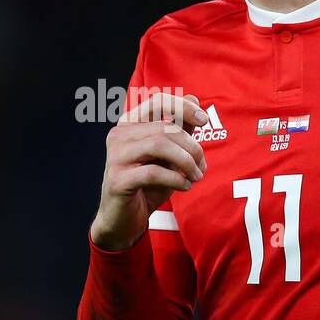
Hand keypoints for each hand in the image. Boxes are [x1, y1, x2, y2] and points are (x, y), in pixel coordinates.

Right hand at [89, 92, 208, 251]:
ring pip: (159, 145)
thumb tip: (194, 100)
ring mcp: (116, 157)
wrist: (124, 219)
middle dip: (192, 146)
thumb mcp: (168, 155)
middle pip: (165, 127)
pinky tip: (185, 186)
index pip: (158, 102)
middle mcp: (119, 135)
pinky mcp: (118, 180)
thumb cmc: (147, 185)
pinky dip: (176, 178)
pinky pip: (154, 172)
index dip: (183, 107)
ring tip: (196, 176)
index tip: (204, 120)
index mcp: (129, 124)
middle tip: (202, 166)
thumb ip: (179, 129)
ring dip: (186, 161)